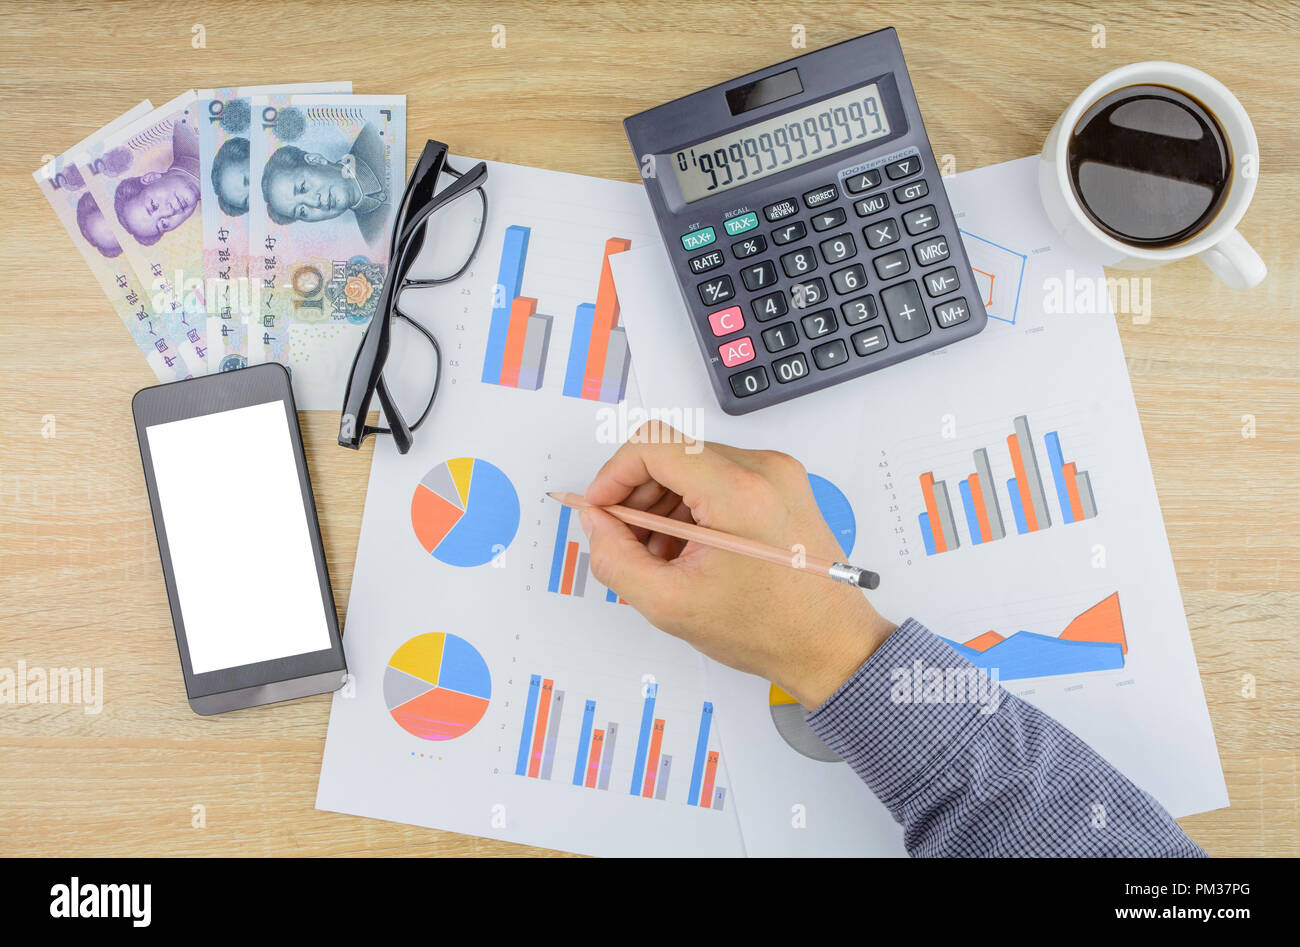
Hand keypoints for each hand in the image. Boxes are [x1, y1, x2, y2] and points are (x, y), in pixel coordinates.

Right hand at [581, 421, 895, 708]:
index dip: (614, 474)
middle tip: (627, 542)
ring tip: (663, 557)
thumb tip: (595, 521)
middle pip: (673, 453)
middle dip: (638, 495)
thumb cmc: (767, 629)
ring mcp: (777, 474)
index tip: (600, 508)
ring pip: (694, 465)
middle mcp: (763, 469)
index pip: (653, 445)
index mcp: (738, 491)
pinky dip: (693, 507)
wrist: (830, 645)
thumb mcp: (670, 604)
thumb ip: (616, 558)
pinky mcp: (782, 485)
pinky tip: (690, 551)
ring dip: (664, 504)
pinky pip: (720, 478)